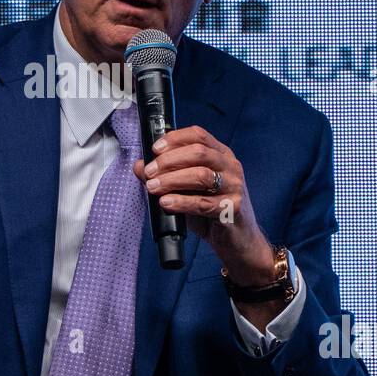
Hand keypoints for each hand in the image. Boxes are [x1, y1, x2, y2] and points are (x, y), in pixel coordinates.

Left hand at [133, 125, 273, 284]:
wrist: (236, 240)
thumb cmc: (210, 211)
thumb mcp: (186, 189)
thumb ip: (166, 175)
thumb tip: (140, 166)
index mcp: (221, 154)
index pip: (199, 135)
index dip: (175, 138)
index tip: (155, 149)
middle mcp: (230, 166)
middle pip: (199, 152)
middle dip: (169, 161)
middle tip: (150, 172)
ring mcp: (234, 187)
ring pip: (201, 175)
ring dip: (172, 180)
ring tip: (153, 187)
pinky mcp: (233, 208)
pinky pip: (204, 203)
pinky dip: (181, 202)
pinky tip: (166, 203)